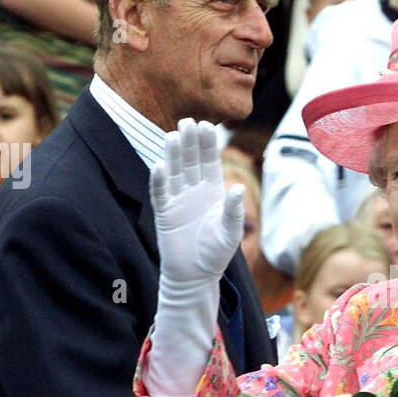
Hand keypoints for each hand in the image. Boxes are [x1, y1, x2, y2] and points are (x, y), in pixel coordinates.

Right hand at [150, 118, 244, 290]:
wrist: (195, 275)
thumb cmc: (215, 254)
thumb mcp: (229, 233)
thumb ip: (232, 211)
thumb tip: (238, 189)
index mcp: (212, 191)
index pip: (210, 162)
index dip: (208, 144)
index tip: (207, 124)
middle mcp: (194, 191)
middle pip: (191, 161)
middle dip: (190, 142)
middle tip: (188, 120)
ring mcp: (177, 200)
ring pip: (174, 172)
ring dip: (173, 155)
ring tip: (173, 135)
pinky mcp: (164, 213)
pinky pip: (160, 193)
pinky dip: (159, 180)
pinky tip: (159, 164)